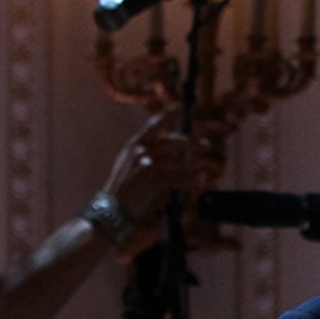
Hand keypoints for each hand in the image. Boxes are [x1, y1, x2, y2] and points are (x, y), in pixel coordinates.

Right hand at [100, 111, 212, 257]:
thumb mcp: (137, 169)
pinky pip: (174, 176)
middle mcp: (138, 149)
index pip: (153, 125)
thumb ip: (154, 159)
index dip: (167, 116)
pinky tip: (197, 182)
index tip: (180, 108)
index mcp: (134, 144)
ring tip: (204, 172)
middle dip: (191, 143)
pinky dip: (187, 180)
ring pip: (176, 161)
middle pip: (171, 141)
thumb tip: (179, 159)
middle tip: (206, 145)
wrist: (112, 210)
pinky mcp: (148, 176)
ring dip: (192, 168)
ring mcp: (142, 162)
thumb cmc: (127, 192)